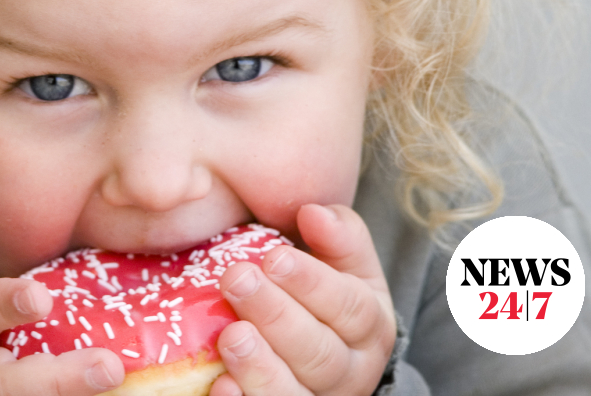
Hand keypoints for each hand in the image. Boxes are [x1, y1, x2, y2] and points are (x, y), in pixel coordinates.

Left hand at [210, 204, 395, 395]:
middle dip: (276, 315)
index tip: (273, 257)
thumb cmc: (324, 298)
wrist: (324, 357)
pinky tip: (221, 385)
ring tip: (230, 336)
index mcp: (369, 326)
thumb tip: (313, 213)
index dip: (312, 283)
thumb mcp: (344, 266)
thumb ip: (337, 236)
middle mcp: (350, 370)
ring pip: (295, 392)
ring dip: (261, 367)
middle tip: (237, 281)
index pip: (349, 307)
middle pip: (319, 350)